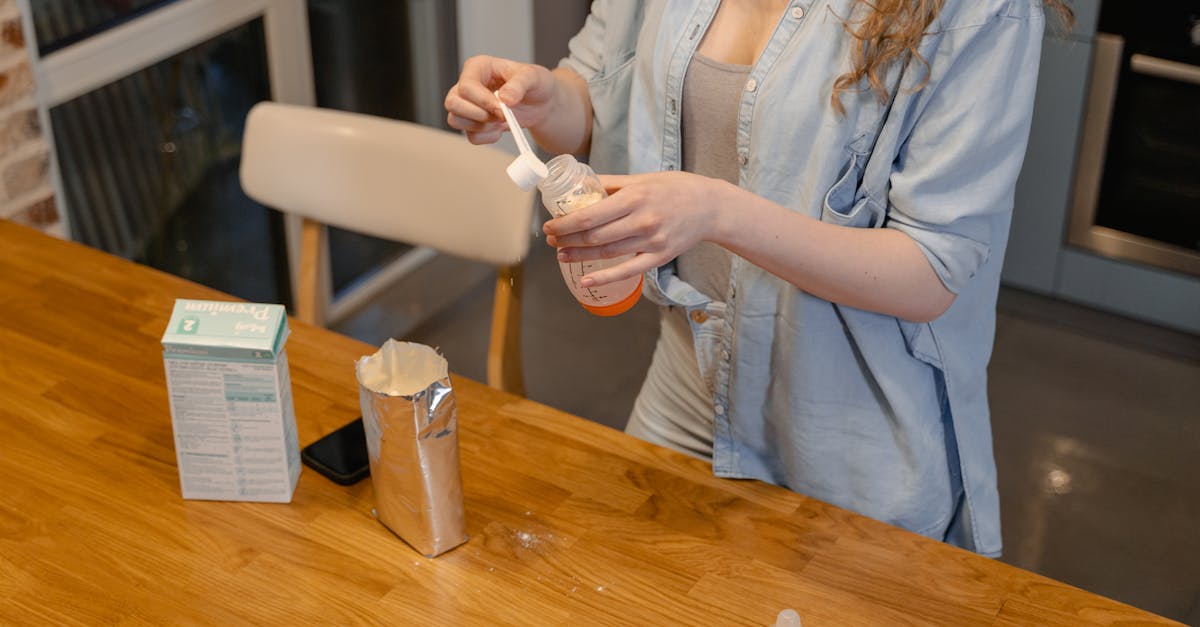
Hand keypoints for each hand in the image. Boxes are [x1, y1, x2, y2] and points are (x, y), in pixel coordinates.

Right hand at [444, 55, 557, 144]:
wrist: (542, 103)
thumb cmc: (535, 84)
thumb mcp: (533, 77)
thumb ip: (519, 84)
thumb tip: (505, 98)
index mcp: (478, 67)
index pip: (466, 86)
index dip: (483, 101)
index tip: (503, 108)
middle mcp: (468, 84)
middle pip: (453, 103)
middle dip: (479, 115)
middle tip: (501, 115)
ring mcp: (468, 105)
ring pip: (455, 120)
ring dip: (481, 126)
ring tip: (501, 120)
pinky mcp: (473, 122)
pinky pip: (470, 136)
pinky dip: (487, 137)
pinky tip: (500, 129)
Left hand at [543, 172, 733, 286]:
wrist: (710, 206)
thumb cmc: (675, 189)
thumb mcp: (642, 179)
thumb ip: (611, 184)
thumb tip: (580, 184)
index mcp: (635, 198)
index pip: (590, 215)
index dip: (565, 223)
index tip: (549, 224)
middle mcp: (642, 221)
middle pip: (594, 236)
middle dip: (566, 239)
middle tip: (550, 239)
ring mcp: (651, 241)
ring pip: (606, 253)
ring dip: (579, 255)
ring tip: (560, 254)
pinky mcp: (659, 257)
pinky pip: (627, 271)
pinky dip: (604, 278)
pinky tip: (585, 281)